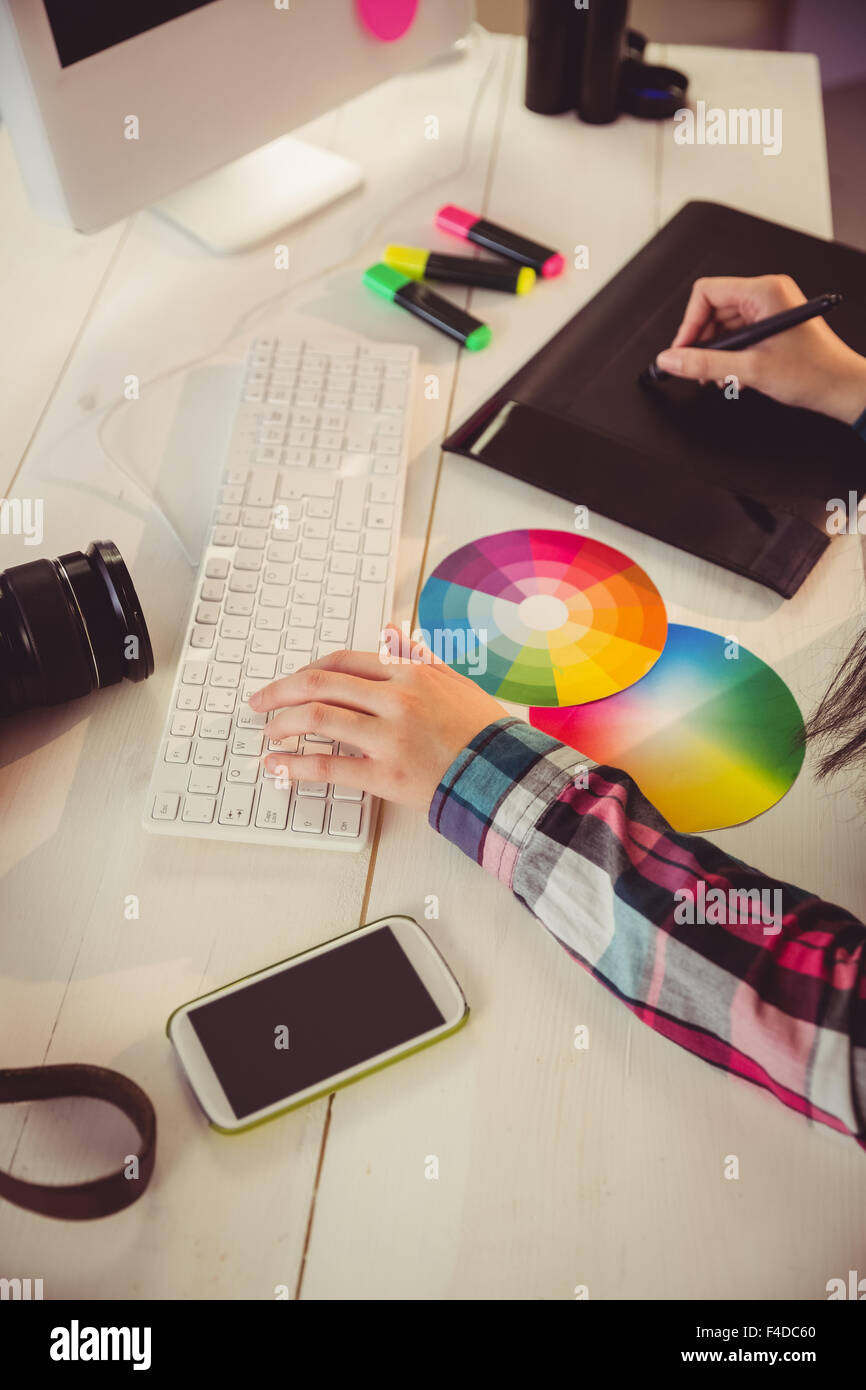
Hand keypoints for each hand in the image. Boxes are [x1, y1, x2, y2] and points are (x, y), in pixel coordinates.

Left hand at [249, 625, 506, 811]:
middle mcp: (396, 699)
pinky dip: (295, 765)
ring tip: (269, 733)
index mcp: (409, 674)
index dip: (307, 671)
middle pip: (320, 684)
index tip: (290, 682)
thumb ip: (419, 656)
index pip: (342, 662)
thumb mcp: (454, 681)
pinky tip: (277, 767)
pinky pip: (329, 766)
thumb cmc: (481, 732)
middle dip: (280, 692)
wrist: (505, 774)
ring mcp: (389, 736)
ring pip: (318, 720)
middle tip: (259, 703)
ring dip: (283, 725)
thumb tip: (391, 631)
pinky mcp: (387, 774)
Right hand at [654, 274, 865, 423]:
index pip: (707, 293)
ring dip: (716, 353)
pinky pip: (738, 334)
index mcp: (764, 291)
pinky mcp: (772, 324)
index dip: (689, 323)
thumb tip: (671, 360)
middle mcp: (767, 294)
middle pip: (712, 310)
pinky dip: (731, 355)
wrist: (841, 387)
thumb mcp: (750, 369)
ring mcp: (770, 308)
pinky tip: (735, 375)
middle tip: (698, 369)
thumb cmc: (813, 372)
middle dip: (702, 343)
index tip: (682, 350)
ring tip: (721, 377)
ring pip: (723, 325)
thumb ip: (704, 364)